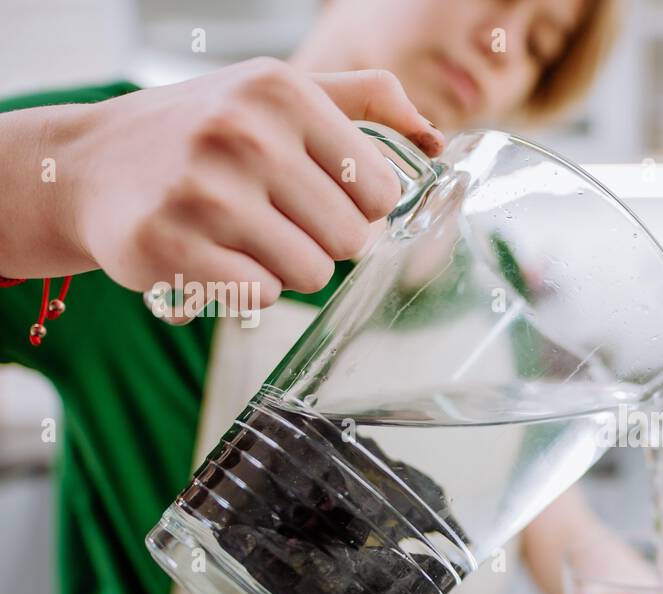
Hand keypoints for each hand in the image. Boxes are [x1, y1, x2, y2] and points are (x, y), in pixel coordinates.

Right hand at [59, 59, 443, 317]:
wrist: (91, 165)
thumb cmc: (201, 130)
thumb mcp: (275, 91)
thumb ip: (365, 101)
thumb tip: (436, 138)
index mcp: (282, 92)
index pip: (381, 191)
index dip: (358, 206)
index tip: (319, 194)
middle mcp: (243, 134)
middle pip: (351, 240)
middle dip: (322, 240)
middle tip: (273, 217)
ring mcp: (203, 191)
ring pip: (310, 275)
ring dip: (284, 267)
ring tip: (242, 236)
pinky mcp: (170, 246)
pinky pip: (259, 296)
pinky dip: (244, 287)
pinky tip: (212, 255)